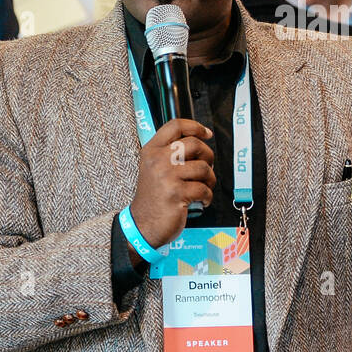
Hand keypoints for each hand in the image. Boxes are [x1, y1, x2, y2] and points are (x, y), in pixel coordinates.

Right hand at [128, 119, 215, 248]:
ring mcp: (166, 176)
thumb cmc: (154, 197)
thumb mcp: (153, 168)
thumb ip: (170, 153)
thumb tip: (199, 141)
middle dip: (208, 155)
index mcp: (151, 150)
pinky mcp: (176, 193)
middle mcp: (158, 160)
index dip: (195, 126)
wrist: (142, 225)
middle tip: (207, 167)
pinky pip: (203, 189)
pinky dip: (207, 196)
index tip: (206, 133)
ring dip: (210, 179)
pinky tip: (201, 200)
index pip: (175, 126)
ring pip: (203, 167)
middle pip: (194, 144)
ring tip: (204, 187)